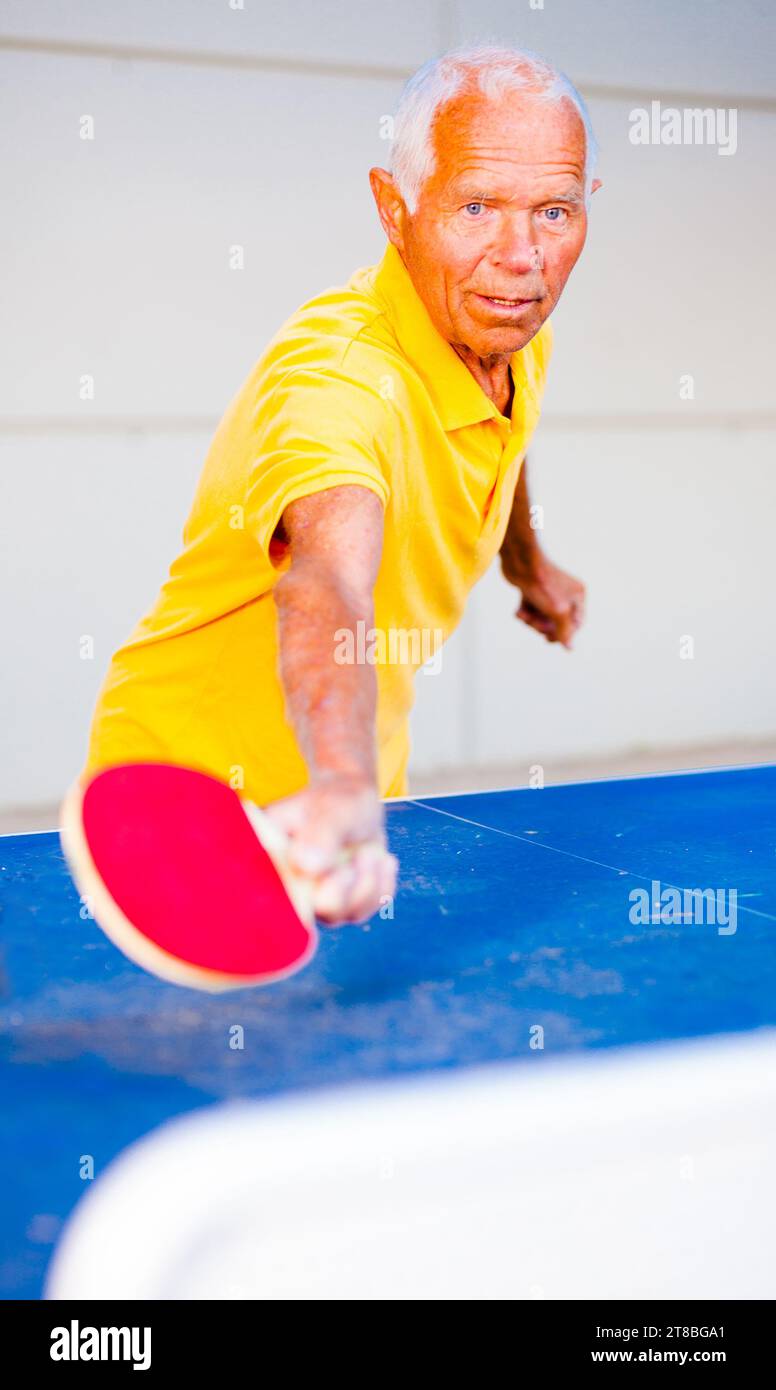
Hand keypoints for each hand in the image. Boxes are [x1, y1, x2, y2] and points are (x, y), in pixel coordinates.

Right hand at [264, 776, 397, 925]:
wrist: (355, 799)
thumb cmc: (338, 798)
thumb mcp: (333, 808)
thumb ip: (321, 834)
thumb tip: (305, 865)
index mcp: (266, 855)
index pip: (267, 893)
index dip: (298, 897)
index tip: (335, 874)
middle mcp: (283, 881)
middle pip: (304, 915)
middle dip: (340, 891)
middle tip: (361, 856)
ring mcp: (309, 895)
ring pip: (336, 915)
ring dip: (364, 886)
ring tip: (371, 853)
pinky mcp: (336, 902)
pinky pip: (360, 912)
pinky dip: (379, 889)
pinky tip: (383, 863)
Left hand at [513, 556, 585, 648]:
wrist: (520, 561)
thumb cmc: (542, 585)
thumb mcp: (557, 612)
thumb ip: (565, 631)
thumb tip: (571, 648)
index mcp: (578, 595)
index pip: (576, 624)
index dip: (563, 634)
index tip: (549, 638)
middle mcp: (566, 593)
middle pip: (557, 623)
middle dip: (544, 627)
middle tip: (535, 624)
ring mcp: (549, 591)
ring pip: (542, 618)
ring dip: (531, 620)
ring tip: (524, 615)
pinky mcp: (533, 590)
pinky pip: (531, 610)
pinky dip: (525, 612)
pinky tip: (518, 610)